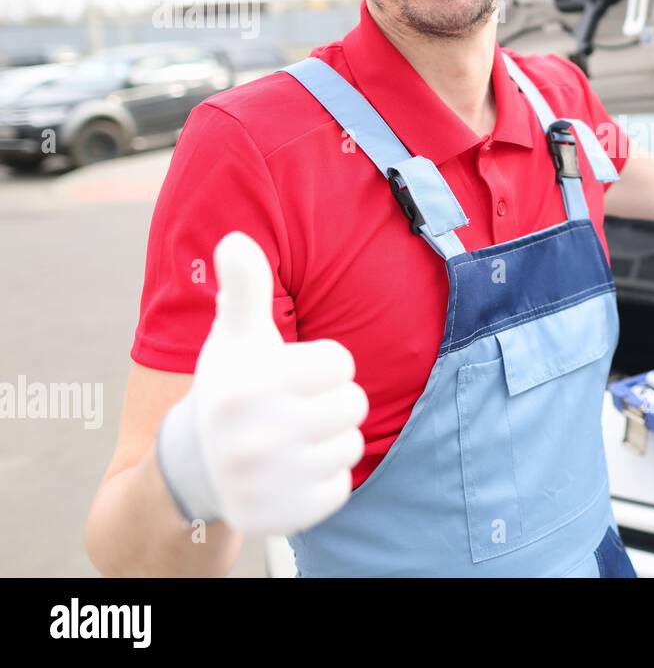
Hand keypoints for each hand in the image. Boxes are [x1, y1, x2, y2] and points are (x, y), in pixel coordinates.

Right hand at [155, 231, 367, 535]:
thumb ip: (243, 288)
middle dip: (331, 402)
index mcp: (248, 387)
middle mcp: (253, 438)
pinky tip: (291, 471)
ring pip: (351, 446)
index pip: (340, 364)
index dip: (322, 366)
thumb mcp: (234, 336)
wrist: (196, 465)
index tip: (291, 375)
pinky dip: (323, 479)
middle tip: (294, 408)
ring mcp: (267, 483)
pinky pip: (340, 488)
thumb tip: (236, 240)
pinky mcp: (282, 517)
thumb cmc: (231, 386)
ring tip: (292, 438)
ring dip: (330, 439)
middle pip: (353, 404)